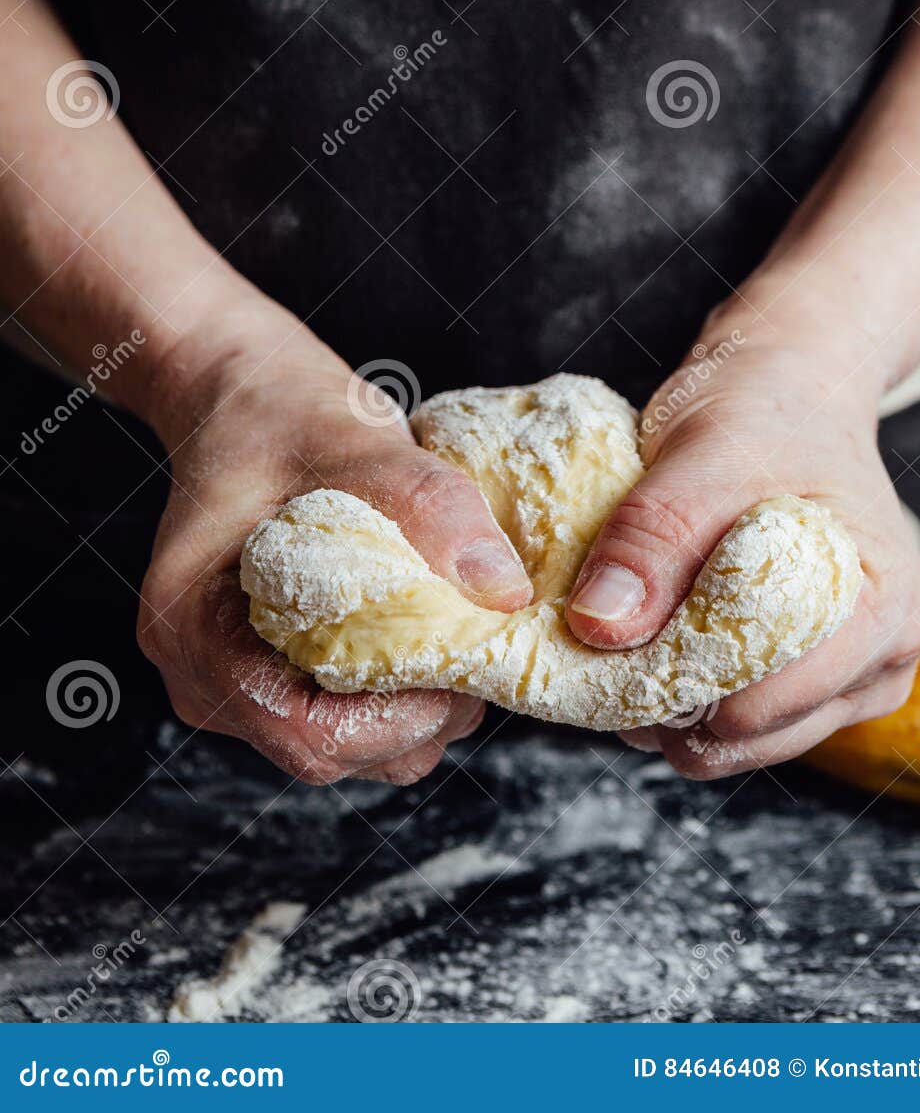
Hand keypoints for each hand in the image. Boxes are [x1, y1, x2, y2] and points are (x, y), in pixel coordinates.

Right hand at [136, 305, 532, 785]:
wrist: (244, 394)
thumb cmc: (281, 412)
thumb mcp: (356, 443)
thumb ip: (428, 508)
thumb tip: (502, 591)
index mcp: (191, 630)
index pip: (303, 732)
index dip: (397, 717)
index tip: (462, 663)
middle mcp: (202, 677)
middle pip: (330, 750)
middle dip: (419, 713)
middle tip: (477, 642)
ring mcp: (234, 684)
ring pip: (348, 745)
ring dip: (417, 706)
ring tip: (457, 630)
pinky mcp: (272, 674)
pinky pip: (347, 716)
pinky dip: (401, 689)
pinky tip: (432, 631)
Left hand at [565, 304, 919, 778]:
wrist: (790, 392)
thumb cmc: (763, 413)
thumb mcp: (702, 454)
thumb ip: (653, 536)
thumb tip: (601, 628)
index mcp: (884, 606)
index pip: (768, 699)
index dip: (677, 678)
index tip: (614, 636)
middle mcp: (886, 657)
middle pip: (755, 735)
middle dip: (672, 698)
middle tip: (610, 636)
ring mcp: (854, 678)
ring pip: (742, 743)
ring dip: (675, 703)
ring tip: (632, 631)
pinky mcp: (816, 683)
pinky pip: (741, 726)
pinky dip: (689, 696)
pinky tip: (658, 642)